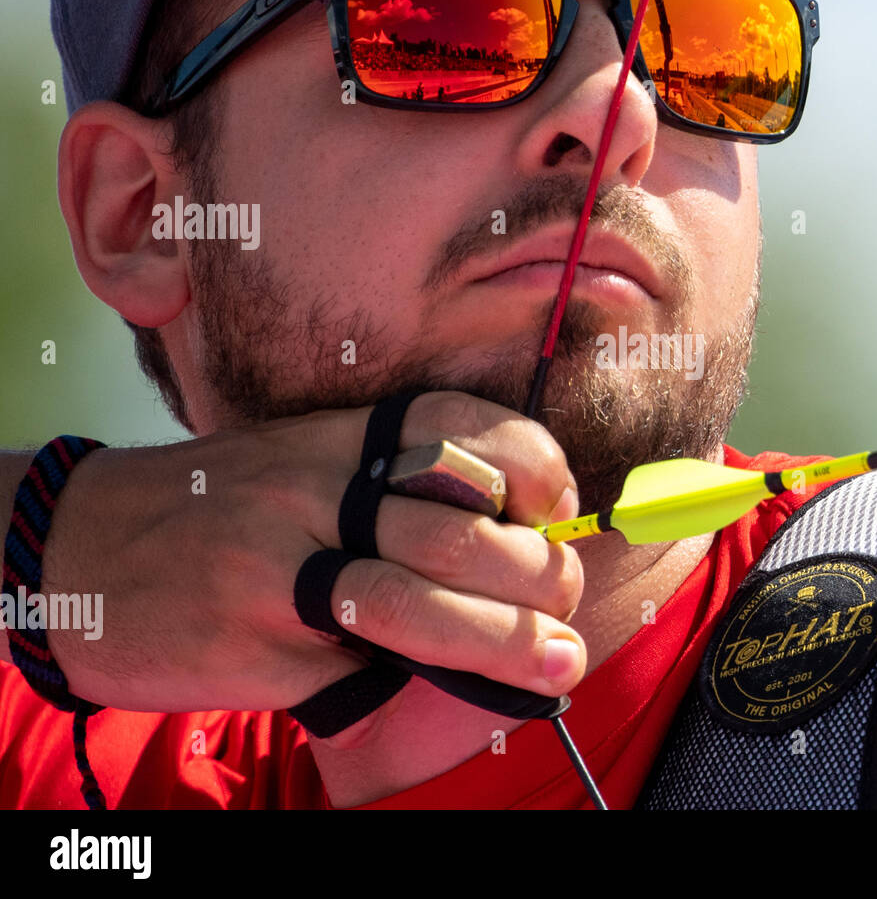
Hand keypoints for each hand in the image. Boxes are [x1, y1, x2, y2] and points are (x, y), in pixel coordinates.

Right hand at [37, 392, 586, 714]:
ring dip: (505, 640)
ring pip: (417, 601)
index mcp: (334, 439)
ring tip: (557, 660)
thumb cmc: (215, 510)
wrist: (77, 547)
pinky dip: (403, 679)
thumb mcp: (299, 466)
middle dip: (538, 574)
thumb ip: (387, 495)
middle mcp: (311, 487)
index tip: (558, 510)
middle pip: (456, 526)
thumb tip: (503, 552)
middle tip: (566, 604)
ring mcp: (276, 560)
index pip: (458, 427)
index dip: (532, 466)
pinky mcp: (248, 636)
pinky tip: (438, 683)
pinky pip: (352, 666)